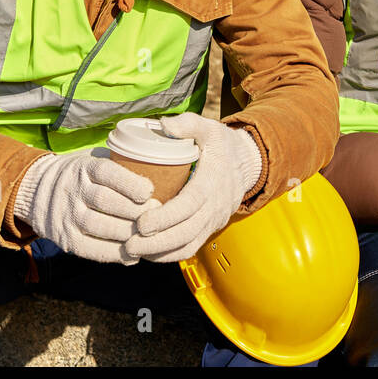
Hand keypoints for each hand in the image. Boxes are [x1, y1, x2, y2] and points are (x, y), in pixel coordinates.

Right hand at [13, 149, 160, 264]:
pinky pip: (89, 249)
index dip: (130, 183)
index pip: (106, 173)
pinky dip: (113, 254)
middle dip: (135, 211)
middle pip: (105, 201)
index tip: (149, 191)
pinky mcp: (64, 238)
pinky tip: (133, 256)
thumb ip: (120, 166)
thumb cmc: (82, 176)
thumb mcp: (94, 160)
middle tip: (158, 216)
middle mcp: (72, 190)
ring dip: (127, 234)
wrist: (37, 190)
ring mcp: (66, 215)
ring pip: (98, 226)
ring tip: (149, 236)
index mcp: (83, 167)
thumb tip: (163, 173)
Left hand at [124, 113, 262, 262]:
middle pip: (186, 232)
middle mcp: (215, 206)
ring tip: (134, 251)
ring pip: (188, 244)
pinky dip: (170, 254)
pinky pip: (191, 247)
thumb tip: (164, 125)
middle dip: (157, 242)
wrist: (248, 164)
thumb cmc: (224, 145)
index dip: (165, 218)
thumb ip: (188, 124)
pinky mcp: (210, 228)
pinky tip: (149, 253)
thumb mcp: (209, 128)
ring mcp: (213, 220)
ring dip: (160, 252)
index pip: (189, 205)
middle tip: (129, 244)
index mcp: (212, 182)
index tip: (142, 224)